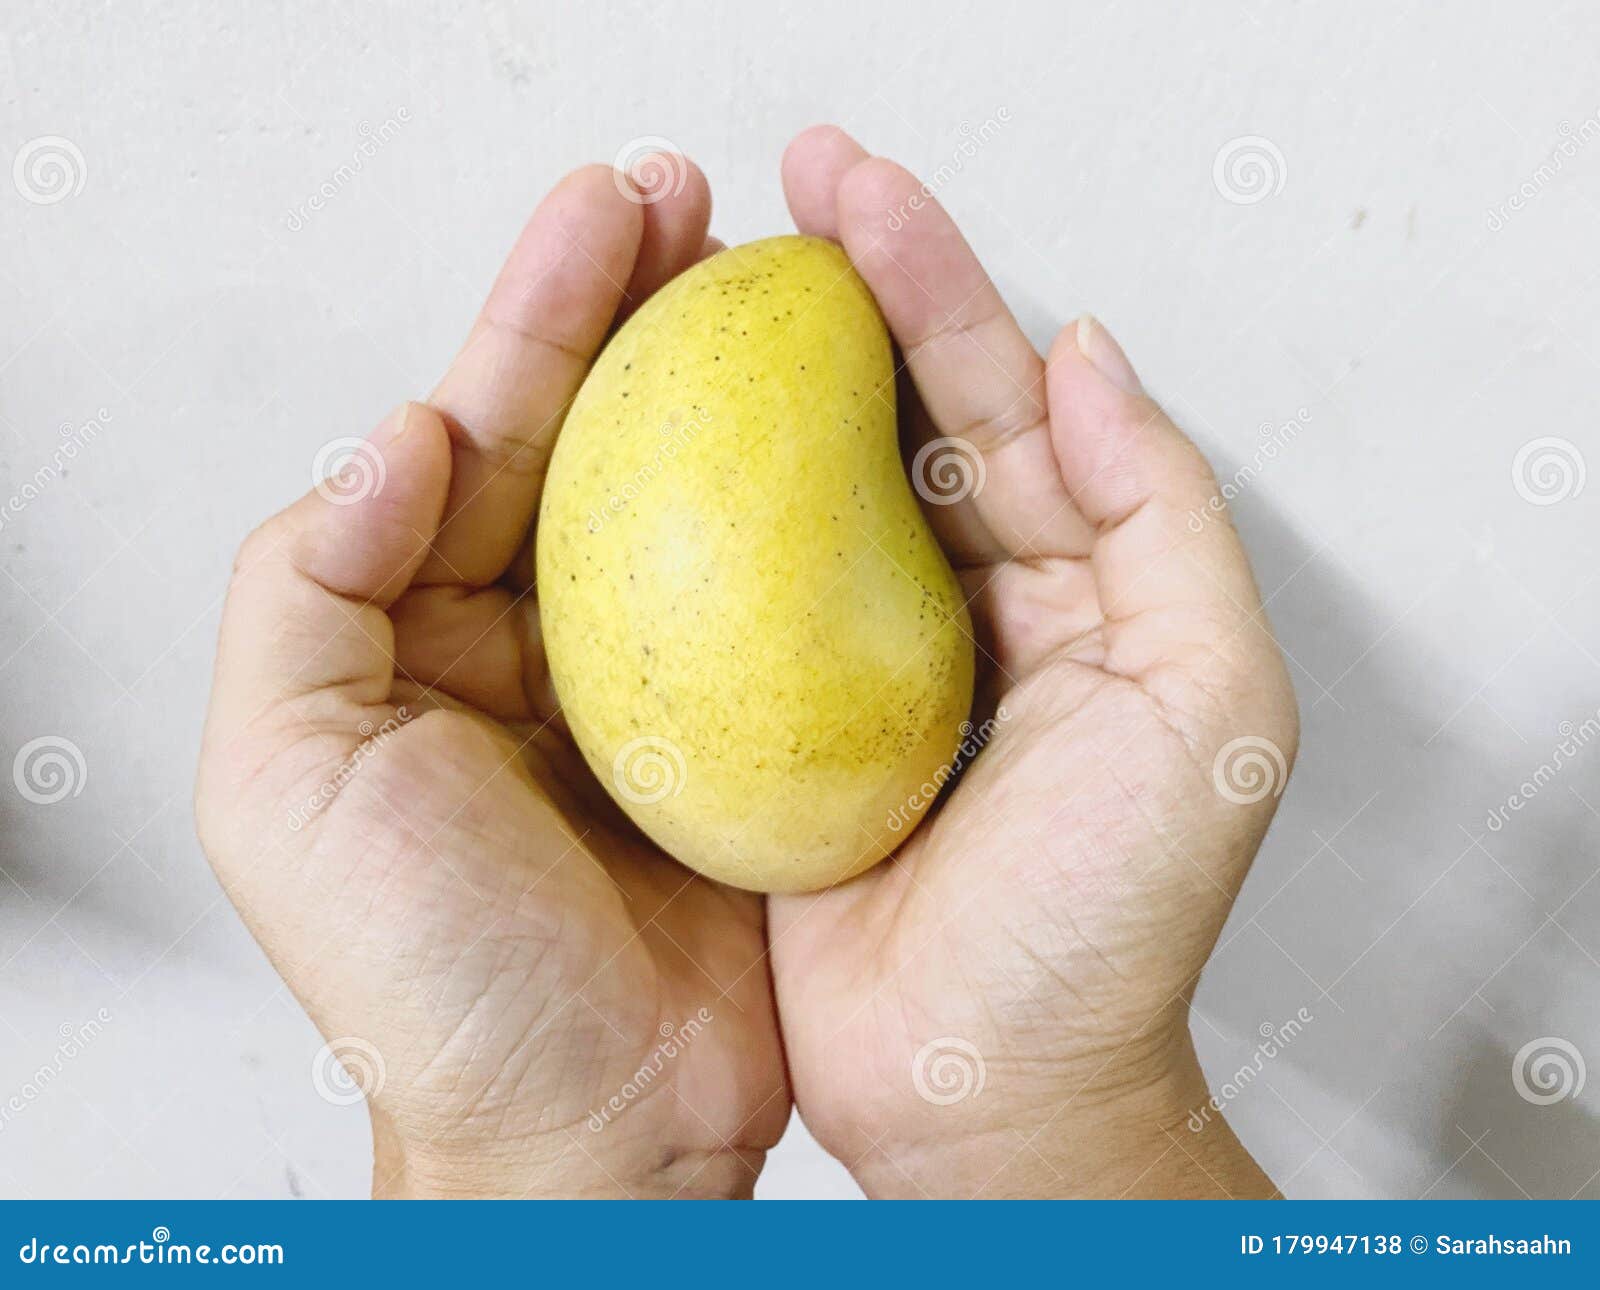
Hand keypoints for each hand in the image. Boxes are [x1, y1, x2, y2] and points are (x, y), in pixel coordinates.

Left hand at [196, 162, 788, 1198]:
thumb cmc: (434, 987)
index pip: (482, 432)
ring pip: (696, 499)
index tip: (609, 215)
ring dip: (735, 385)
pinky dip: (820, 511)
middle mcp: (535, 639)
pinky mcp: (748, 733)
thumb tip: (401, 438)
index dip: (541, 313)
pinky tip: (858, 441)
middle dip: (640, 308)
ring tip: (786, 281)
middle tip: (701, 201)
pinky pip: (789, 597)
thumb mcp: (290, 789)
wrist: (591, 1130)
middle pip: (594, 437)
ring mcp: (653, 681)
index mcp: (421, 631)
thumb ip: (307, 593)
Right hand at [768, 127, 1296, 1197]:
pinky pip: (723, 599)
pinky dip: (682, 518)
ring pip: (802, 488)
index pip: (998, 396)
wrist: (989, 1087)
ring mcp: (861, 658)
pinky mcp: (774, 725)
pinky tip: (629, 449)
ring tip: (684, 283)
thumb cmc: (1109, 925)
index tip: (851, 190)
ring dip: (749, 383)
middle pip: (895, 414)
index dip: (931, 281)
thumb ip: (1169, 518)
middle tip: (766, 193)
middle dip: (837, 292)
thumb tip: (1086, 357)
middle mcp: (969, 600)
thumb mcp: (1212, 708)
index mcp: (1076, 579)